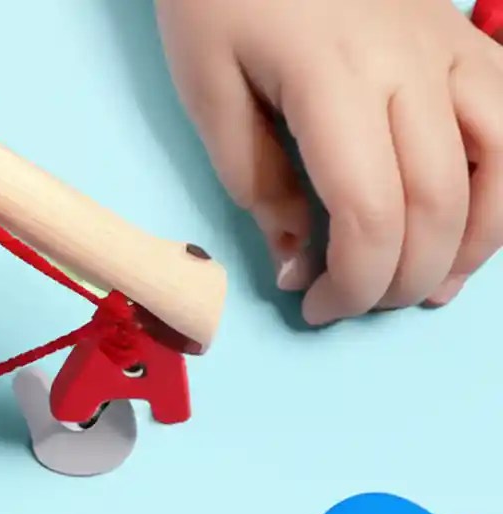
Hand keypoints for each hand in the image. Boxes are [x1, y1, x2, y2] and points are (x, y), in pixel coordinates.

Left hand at [157, 0, 502, 322]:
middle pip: (441, 203)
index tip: (316, 306)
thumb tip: (299, 261)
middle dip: (403, 278)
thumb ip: (254, 181)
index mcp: (335, 81)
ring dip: (474, 244)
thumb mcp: (208, 89)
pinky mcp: (466, 36)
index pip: (375, 212)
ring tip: (431, 286)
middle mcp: (413, 66)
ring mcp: (453, 47)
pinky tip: (476, 220)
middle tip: (358, 304)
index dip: (355, 281)